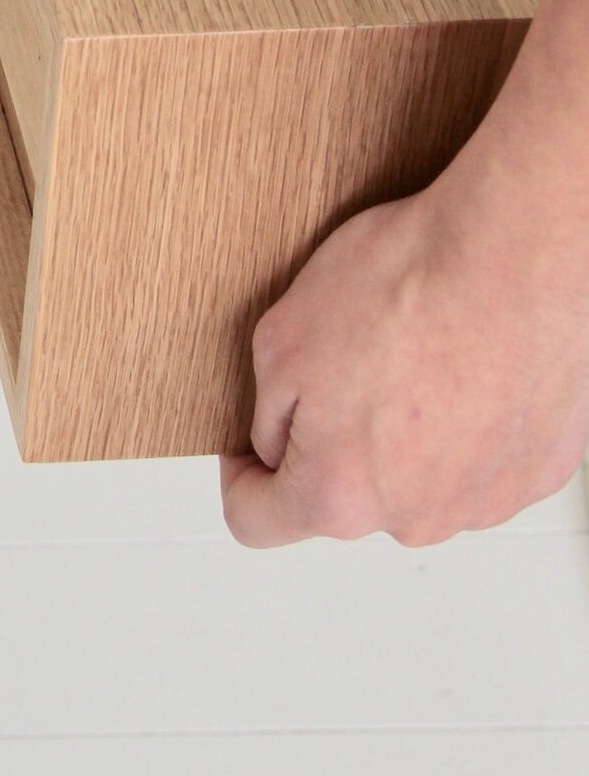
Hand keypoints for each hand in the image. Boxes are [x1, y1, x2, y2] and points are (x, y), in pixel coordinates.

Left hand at [222, 64, 588, 547]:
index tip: (248, 451)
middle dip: (336, 443)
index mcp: (337, 493)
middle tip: (350, 368)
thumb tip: (279, 440)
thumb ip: (267, 415)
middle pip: (347, 497)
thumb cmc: (409, 286)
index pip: (257, 520)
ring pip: (417, 481)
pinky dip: (469, 424)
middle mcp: (413, 517)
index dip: (240, 475)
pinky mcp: (535, 472)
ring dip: (407, 436)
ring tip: (416, 356)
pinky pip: (481, 461)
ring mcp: (482, 500)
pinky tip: (465, 367)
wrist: (513, 255)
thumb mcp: (280, 340)